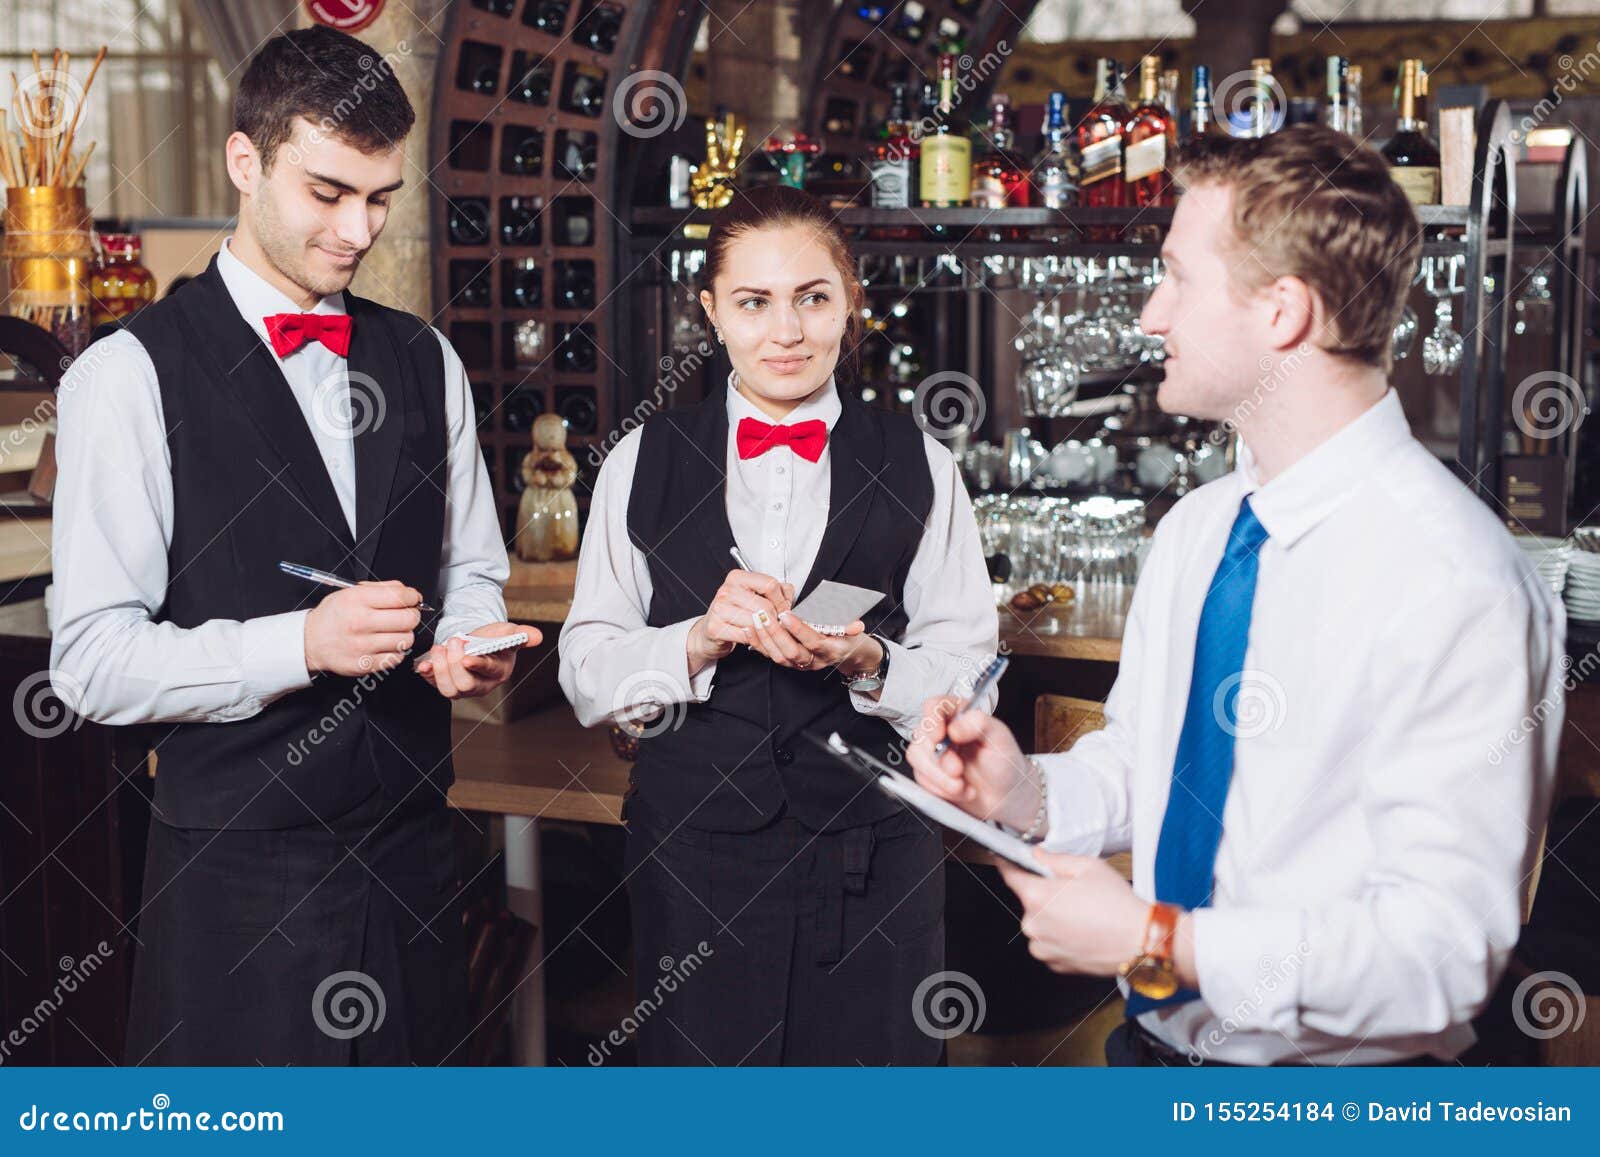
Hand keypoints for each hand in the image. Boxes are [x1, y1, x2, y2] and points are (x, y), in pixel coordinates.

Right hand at [304, 580, 423, 676]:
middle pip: (408, 619)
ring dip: (404, 635)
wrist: (310, 641)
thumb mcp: (351, 592)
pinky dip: (396, 652)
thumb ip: (382, 588)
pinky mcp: (365, 664)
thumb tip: (409, 593)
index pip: (400, 596)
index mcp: (357, 600)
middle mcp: (359, 622)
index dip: (413, 597)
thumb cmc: (333, 616)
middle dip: (411, 616)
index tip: (412, 599)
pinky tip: (385, 646)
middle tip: (405, 616)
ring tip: (392, 632)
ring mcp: (362, 645)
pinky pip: (397, 658)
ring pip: (406, 639)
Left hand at [413, 621, 542, 698]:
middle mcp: (482, 685)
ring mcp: (464, 688)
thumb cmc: (495, 639)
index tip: (467, 657)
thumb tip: (537, 637)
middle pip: (466, 685)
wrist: (479, 643)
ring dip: (440, 668)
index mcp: (499, 672)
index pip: (488, 672)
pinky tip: (425, 663)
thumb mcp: (509, 632)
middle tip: (452, 642)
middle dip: (454, 663)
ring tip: (439, 648)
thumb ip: (523, 633)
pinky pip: (434, 686)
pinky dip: (428, 674)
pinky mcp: (448, 685)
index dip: (478, 665)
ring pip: (449, 690)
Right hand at [686, 568, 795, 670]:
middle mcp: (726, 590)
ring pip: (757, 621)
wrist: (710, 631)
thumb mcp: (754, 597)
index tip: (784, 610)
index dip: (782, 600)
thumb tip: (788, 598)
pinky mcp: (716, 627)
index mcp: (737, 577)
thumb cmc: (735, 613)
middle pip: (765, 605)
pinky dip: (757, 642)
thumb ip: (776, 592)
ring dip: (768, 633)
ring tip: (771, 636)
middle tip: (779, 626)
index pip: (769, 584)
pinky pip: (747, 635)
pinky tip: (759, 642)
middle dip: (777, 619)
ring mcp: (719, 608)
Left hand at [745, 611, 875, 674]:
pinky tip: (750, 629)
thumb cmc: (847, 637)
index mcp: (830, 651)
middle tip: (764, 615)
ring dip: (764, 638)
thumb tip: (857, 625)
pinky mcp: (790, 663)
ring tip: (755, 619)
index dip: (798, 629)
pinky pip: (772, 656)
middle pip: (791, 652)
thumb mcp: (852, 629)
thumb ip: (850, 625)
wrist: (846, 654)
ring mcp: (801, 664)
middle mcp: (814, 661)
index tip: (786, 614)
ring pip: (779, 656)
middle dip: (775, 633)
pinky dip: (759, 643)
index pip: (813, 642)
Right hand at [905, 696, 1038, 830]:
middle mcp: (944, 731)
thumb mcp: (1000, 738)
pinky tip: (961, 791)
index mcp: (959, 715)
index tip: (940, 736)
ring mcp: (934, 753)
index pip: (935, 706)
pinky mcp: (929, 773)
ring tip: (961, 786)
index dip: (932, 719)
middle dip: (938, 758)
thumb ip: (979, 723)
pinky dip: (941, 789)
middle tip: (958, 770)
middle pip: (921, 735)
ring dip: (939, 777)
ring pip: (916, 758)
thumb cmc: (1006, 763)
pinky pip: (921, 779)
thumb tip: (955, 727)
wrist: (1006, 796)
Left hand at [998, 852, 1150, 976]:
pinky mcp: (1055, 964)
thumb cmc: (1118, 905)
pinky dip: (1060, 937)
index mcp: (1037, 897)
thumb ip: (1055, 859)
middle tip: (1071, 892)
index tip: (1005, 860)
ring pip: (1039, 925)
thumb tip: (1038, 856)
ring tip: (1081, 914)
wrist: (1140, 942)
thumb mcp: (1088, 867)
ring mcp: (1043, 947)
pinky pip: (1049, 944)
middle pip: (1028, 902)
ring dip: (1052, 918)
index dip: (1008, 865)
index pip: (1010, 875)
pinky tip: (1082, 930)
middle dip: (1044, 894)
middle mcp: (1034, 925)